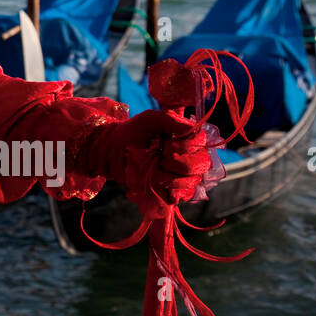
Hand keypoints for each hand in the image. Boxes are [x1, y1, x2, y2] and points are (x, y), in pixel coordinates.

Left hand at [80, 111, 213, 202]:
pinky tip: (156, 182)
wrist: (113, 151)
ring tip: (153, 168)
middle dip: (180, 163)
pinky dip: (168, 191)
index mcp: (188, 138)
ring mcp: (184, 175)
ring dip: (169, 177)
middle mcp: (191, 156)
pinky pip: (181, 196)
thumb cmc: (133, 132)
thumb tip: (192, 129)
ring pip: (191, 181)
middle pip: (202, 164)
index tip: (167, 143)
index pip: (202, 142)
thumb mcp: (150, 119)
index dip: (187, 146)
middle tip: (160, 158)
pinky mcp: (174, 190)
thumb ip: (171, 120)